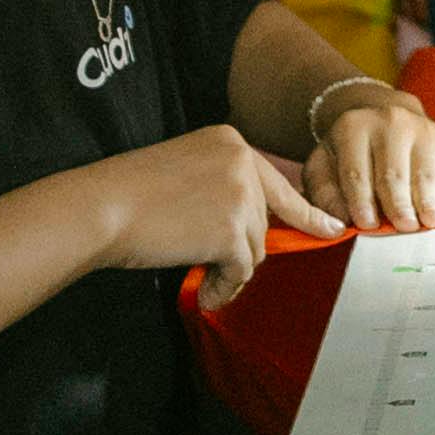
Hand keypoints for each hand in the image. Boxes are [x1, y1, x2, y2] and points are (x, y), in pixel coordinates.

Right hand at [93, 127, 343, 302]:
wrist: (102, 206)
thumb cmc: (129, 193)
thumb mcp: (185, 171)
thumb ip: (223, 188)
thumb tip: (254, 231)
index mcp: (231, 143)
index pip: (276, 183)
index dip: (305, 212)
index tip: (332, 229)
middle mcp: (243, 164)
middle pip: (262, 221)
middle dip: (238, 248)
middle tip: (203, 260)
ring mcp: (241, 196)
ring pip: (256, 248)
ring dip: (231, 270)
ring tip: (201, 276)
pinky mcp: (232, 231)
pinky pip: (243, 271)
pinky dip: (226, 287)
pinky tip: (207, 291)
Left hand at [306, 81, 434, 234]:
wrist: (383, 117)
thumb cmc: (352, 151)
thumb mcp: (326, 165)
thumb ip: (325, 194)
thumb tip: (339, 222)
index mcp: (354, 128)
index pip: (357, 171)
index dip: (361, 200)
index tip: (367, 224)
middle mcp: (390, 123)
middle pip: (394, 173)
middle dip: (399, 203)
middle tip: (404, 227)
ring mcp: (422, 131)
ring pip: (425, 173)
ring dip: (428, 201)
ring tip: (429, 222)